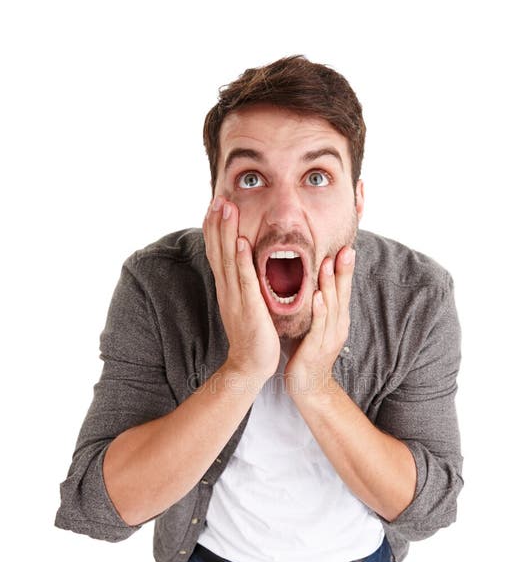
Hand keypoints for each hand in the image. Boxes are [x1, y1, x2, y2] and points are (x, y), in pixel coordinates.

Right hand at [203, 196, 279, 381]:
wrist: (251, 364)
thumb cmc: (253, 335)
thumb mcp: (246, 303)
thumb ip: (244, 283)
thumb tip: (244, 263)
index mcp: (227, 287)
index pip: (217, 251)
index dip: (215, 227)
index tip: (216, 204)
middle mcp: (227, 289)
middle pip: (219, 250)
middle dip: (218, 222)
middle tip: (218, 197)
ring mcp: (236, 297)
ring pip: (229, 259)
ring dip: (227, 233)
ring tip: (227, 208)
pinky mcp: (249, 308)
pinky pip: (245, 281)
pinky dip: (242, 261)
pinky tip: (242, 243)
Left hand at [284, 246, 355, 397]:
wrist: (308, 386)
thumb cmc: (308, 353)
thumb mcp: (314, 324)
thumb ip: (315, 305)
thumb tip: (309, 281)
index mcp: (337, 319)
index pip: (343, 289)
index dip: (345, 269)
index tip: (347, 247)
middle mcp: (337, 326)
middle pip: (342, 294)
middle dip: (343, 271)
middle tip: (345, 248)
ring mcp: (329, 337)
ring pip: (331, 307)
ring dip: (330, 285)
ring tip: (328, 264)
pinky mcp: (317, 348)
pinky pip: (318, 326)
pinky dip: (319, 310)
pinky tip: (318, 297)